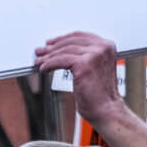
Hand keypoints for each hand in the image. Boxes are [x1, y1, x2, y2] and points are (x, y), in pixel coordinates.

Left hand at [35, 32, 146, 146]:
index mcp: (107, 46)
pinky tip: (44, 68)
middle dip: (52, 48)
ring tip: (39, 62)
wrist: (106, 110)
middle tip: (40, 52)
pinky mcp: (84, 65)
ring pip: (64, 51)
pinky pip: (60, 60)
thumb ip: (83, 56)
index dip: (62, 39)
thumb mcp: (94, 69)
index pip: (80, 36)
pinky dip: (49, 64)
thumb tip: (59, 50)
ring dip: (48, 57)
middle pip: (70, 42)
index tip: (51, 44)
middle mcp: (102, 48)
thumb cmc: (100, 95)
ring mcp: (94, 55)